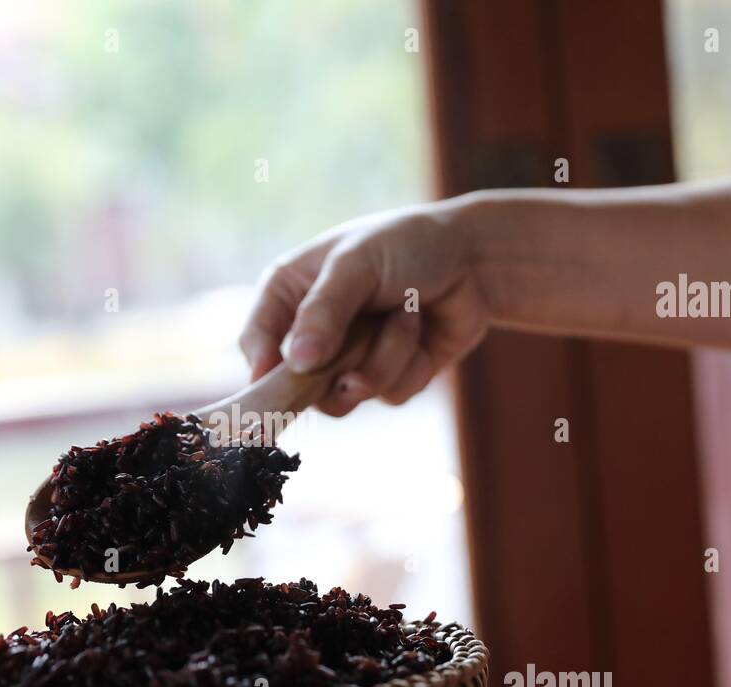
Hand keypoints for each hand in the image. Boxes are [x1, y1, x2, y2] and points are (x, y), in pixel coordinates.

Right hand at [238, 200, 489, 415]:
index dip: (264, 368)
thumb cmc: (406, 245)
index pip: (257, 342)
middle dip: (337, 367)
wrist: (474, 260)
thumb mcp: (357, 264)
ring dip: (385, 358)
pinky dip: (412, 364)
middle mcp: (313, 332)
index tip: (282, 381)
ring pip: (348, 396)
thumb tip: (299, 363)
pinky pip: (388, 395)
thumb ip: (324, 310)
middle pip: (299, 385)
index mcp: (289, 295)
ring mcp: (349, 360)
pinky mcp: (387, 377)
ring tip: (404, 316)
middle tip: (360, 339)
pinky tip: (422, 330)